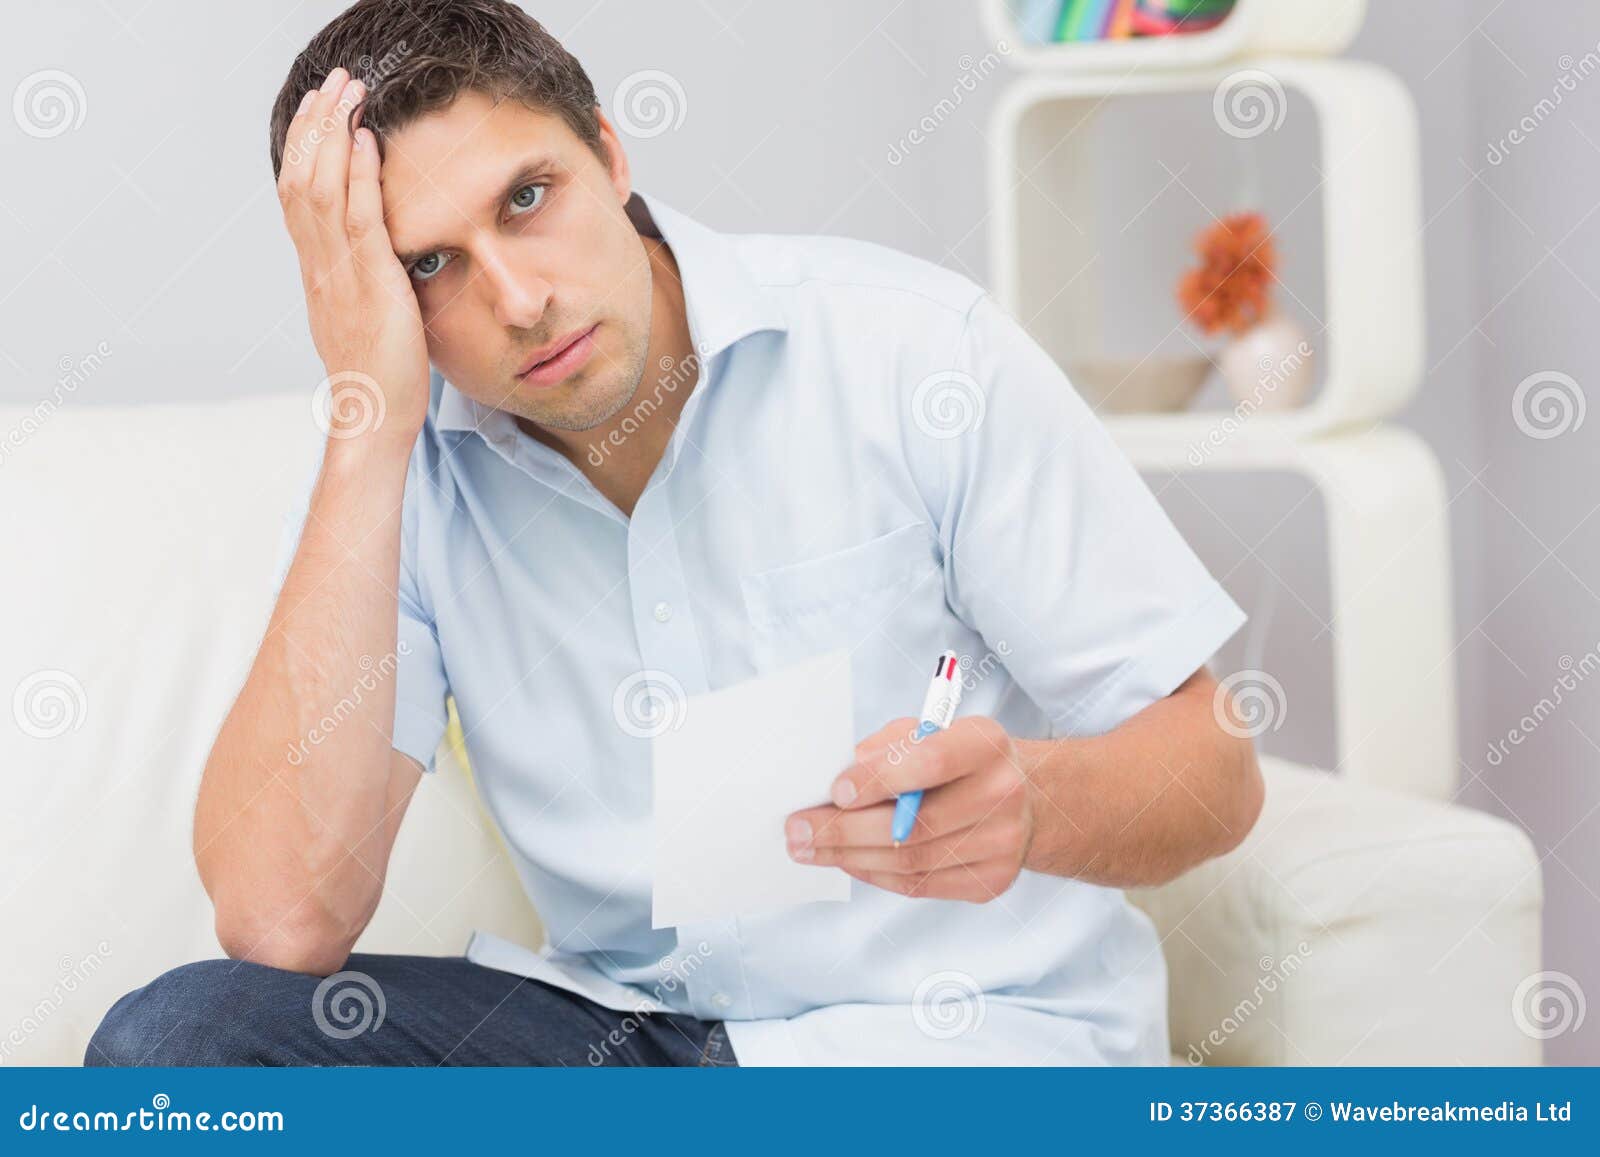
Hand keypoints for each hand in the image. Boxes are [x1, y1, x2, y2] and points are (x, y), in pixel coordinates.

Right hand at [277, 67, 429, 447]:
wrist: (373, 416)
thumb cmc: (379, 374)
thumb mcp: (365, 314)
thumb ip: (364, 280)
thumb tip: (377, 257)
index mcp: (316, 271)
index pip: (297, 194)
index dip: (304, 147)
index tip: (316, 109)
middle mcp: (319, 266)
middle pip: (302, 179)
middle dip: (315, 125)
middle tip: (331, 83)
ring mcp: (339, 274)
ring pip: (322, 189)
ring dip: (334, 135)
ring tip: (347, 93)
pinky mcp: (369, 285)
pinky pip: (358, 220)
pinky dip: (360, 176)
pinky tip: (367, 142)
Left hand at [785, 716, 1034, 901]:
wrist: (1021, 797)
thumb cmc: (957, 758)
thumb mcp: (927, 731)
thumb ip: (888, 746)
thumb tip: (843, 776)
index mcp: (986, 744)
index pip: (932, 762)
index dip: (879, 779)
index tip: (834, 791)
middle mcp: (1003, 795)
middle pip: (915, 825)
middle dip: (845, 829)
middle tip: (798, 831)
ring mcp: (1002, 844)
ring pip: (911, 861)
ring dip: (850, 856)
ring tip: (810, 848)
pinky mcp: (991, 881)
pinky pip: (920, 885)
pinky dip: (875, 874)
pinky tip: (847, 860)